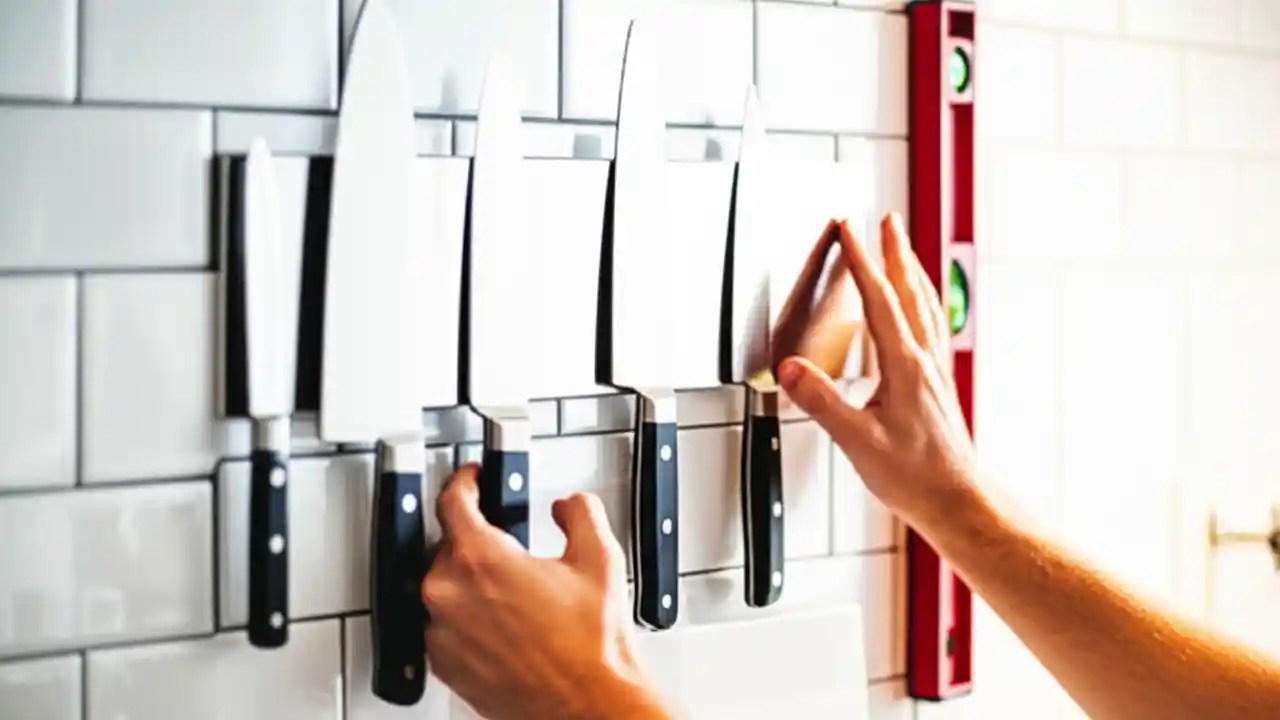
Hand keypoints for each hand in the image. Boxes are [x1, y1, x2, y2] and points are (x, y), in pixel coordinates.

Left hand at [422, 465, 670, 719]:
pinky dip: (465, 618)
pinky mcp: (442, 664)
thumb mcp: (600, 558)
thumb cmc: (591, 647)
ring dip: (471, 582)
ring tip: (514, 595)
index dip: (465, 480)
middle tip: (513, 549)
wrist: (588, 707)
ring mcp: (440, 632)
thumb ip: (579, 512)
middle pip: (447, 544)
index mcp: (481, 558)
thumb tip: (567, 505)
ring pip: (443, 587)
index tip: (472, 478)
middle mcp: (448, 593)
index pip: (452, 500)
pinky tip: (503, 624)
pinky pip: (443, 625)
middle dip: (478, 540)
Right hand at [777, 214, 977, 527]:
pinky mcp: (938, 386)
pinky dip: (923, 304)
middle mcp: (924, 362)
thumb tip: (790, 369)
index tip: (848, 228)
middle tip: (886, 220)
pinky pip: (931, 328)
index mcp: (904, 366)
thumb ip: (822, 402)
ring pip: (924, 306)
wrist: (956, 500)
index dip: (861, 261)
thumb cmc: (914, 476)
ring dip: (911, 272)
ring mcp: (935, 372)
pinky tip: (919, 310)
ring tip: (903, 249)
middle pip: (909, 291)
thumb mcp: (857, 441)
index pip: (879, 299)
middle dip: (894, 252)